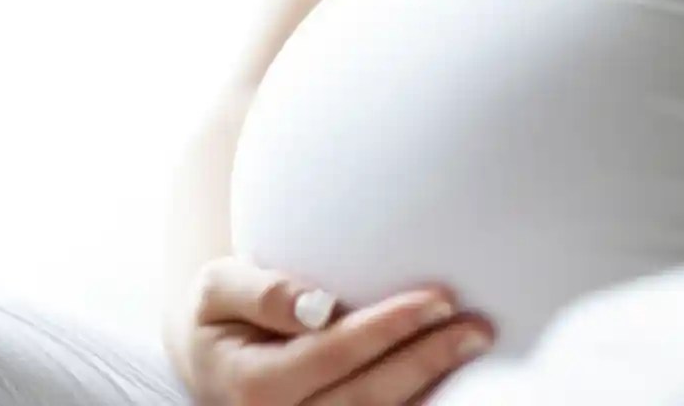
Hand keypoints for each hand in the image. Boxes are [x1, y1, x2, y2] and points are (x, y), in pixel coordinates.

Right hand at [186, 256, 494, 405]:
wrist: (206, 365)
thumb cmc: (219, 316)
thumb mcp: (218, 289)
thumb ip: (261, 292)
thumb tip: (316, 306)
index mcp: (252, 387)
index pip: (334, 354)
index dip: (390, 328)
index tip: (439, 300)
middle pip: (368, 396)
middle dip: (426, 359)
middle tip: (477, 327)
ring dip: (430, 384)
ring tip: (471, 346)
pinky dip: (416, 405)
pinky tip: (450, 380)